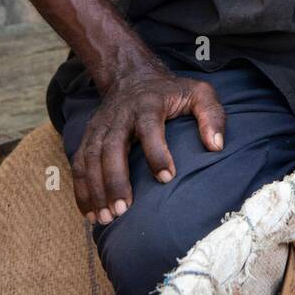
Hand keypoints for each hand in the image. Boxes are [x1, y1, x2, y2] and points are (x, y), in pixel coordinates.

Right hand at [70, 63, 225, 225]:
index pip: (149, 127)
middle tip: (123, 210)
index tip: (167, 178)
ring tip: (106, 219)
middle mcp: (119, 116)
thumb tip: (216, 146)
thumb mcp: (199, 93)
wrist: (131, 75)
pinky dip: (81, 190)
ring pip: (91, 158)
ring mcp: (100, 127)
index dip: (156, 152)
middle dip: (115, 180)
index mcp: (148, 104)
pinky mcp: (89, 136)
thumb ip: (212, 115)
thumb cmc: (171, 91)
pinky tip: (90, 214)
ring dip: (95, 190)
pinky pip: (79, 164)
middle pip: (111, 147)